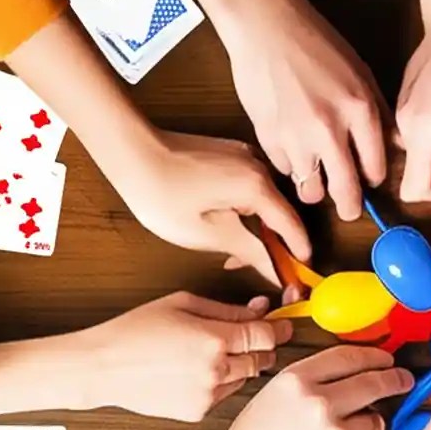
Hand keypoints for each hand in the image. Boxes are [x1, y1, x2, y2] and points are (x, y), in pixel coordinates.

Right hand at [73, 292, 290, 420]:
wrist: (101, 368)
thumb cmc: (135, 330)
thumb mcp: (183, 304)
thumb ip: (228, 309)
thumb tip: (261, 309)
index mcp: (214, 339)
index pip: (267, 335)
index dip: (280, 328)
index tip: (283, 324)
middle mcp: (216, 370)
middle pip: (263, 359)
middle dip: (262, 346)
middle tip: (251, 336)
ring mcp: (208, 395)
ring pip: (247, 378)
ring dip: (241, 365)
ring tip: (210, 352)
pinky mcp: (198, 412)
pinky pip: (225, 394)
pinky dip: (221, 382)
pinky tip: (196, 371)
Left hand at [116, 130, 308, 284]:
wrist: (130, 151)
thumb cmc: (159, 190)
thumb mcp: (209, 234)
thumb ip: (250, 252)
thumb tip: (274, 269)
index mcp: (256, 186)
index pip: (293, 228)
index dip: (298, 257)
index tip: (300, 277)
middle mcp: (257, 166)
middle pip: (282, 215)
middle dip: (275, 246)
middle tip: (265, 272)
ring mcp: (244, 157)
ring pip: (266, 202)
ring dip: (258, 229)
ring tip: (234, 254)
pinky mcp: (231, 155)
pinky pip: (251, 187)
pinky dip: (247, 210)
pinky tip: (227, 226)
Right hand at [190, 346, 413, 429]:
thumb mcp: (266, 407)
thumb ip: (304, 390)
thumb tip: (344, 383)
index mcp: (294, 383)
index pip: (349, 357)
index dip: (374, 356)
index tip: (386, 359)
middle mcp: (319, 404)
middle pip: (374, 382)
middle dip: (394, 380)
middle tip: (403, 380)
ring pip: (375, 423)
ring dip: (368, 428)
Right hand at [203, 0, 385, 220]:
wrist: (265, 29)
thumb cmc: (314, 44)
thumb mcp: (360, 72)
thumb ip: (379, 112)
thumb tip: (395, 145)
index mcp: (359, 110)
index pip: (376, 169)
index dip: (374, 180)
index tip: (370, 182)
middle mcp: (329, 129)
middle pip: (346, 192)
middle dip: (351, 208)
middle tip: (350, 210)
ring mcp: (296, 137)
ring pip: (311, 191)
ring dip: (316, 189)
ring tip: (318, 177)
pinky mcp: (268, 138)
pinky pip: (285, 171)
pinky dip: (291, 167)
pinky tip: (294, 150)